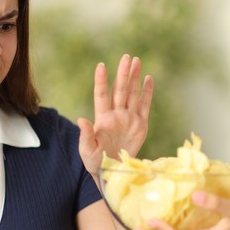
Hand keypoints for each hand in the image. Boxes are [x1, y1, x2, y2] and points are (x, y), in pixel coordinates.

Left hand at [78, 54, 153, 174]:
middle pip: (119, 90)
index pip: (101, 95)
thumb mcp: (87, 150)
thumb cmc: (96, 162)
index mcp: (102, 119)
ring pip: (132, 94)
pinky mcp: (140, 125)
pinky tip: (148, 79)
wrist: (113, 172)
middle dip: (123, 73)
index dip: (101, 81)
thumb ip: (85, 135)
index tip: (101, 66)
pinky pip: (144, 105)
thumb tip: (80, 119)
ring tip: (136, 61)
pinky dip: (147, 92)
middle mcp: (116, 115)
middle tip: (126, 57)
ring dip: (134, 78)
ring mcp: (129, 118)